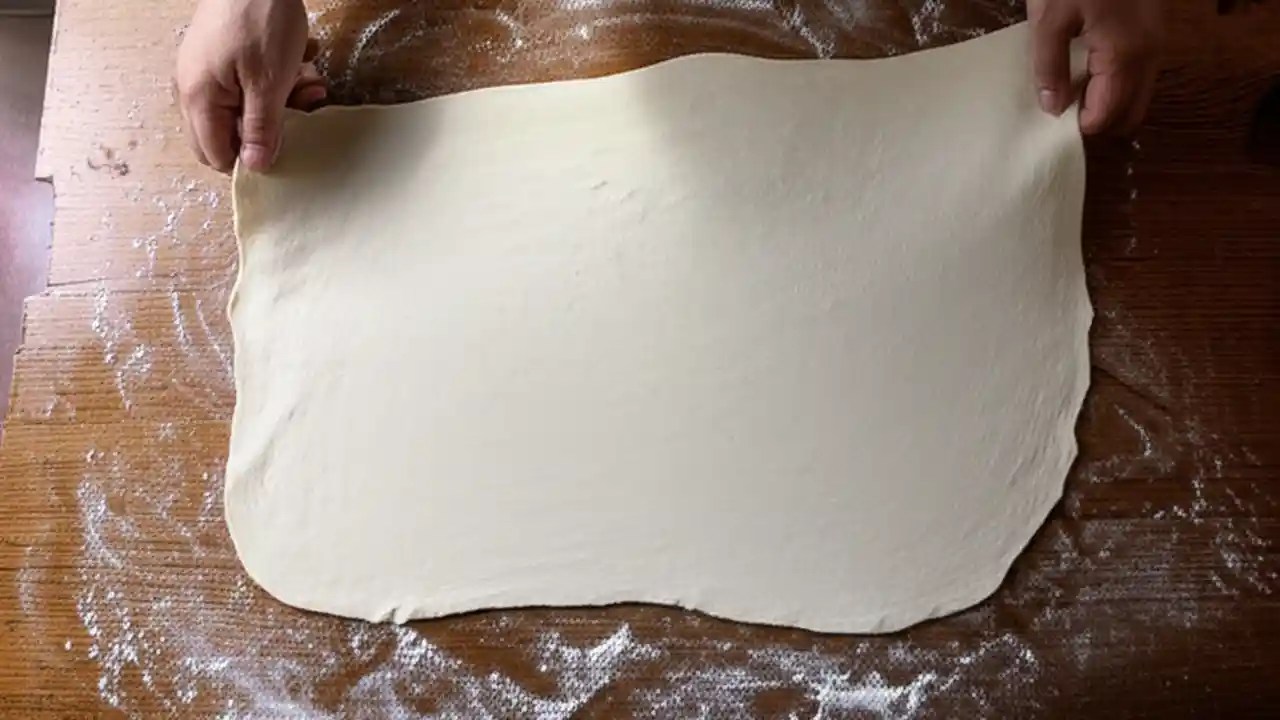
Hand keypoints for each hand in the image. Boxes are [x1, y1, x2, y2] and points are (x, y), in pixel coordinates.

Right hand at [176, 0, 327, 172]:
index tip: (284, 147)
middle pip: (231, 133)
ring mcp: (208, 71)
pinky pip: (251, 84)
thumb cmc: (259, 20)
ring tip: (312, 83)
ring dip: (283, 102)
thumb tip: (255, 168)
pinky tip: (302, 65)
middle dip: (272, 129)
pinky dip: (277, 81)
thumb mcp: (269, 82)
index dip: (250, 159)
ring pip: (247, 108)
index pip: (216, 156)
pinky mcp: (224, 56)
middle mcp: (195, 88)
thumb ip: (261, 128)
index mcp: (199, 100)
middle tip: (303, 111)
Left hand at [1029, 0, 1163, 134]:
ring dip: (1109, 99)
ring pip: (1138, 93)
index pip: (1106, 117)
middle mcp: (1150, 55)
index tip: (1053, 115)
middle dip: (1099, 119)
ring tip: (1073, 82)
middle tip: (1065, 105)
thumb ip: (1050, 66)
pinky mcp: (1155, 28)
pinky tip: (1091, 61)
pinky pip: (1140, 70)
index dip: (1078, 124)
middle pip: (1131, 113)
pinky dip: (1117, 79)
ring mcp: (1158, 40)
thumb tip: (1053, 108)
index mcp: (1124, 58)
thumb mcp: (1050, 19)